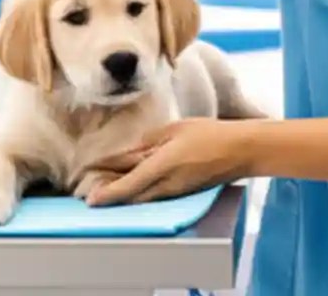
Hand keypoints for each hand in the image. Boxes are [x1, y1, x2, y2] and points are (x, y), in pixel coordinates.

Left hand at [83, 118, 256, 206]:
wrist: (239, 151)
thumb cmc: (208, 134)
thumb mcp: (174, 129)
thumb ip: (149, 141)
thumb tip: (129, 151)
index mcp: (161, 166)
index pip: (127, 184)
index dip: (106, 192)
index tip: (89, 197)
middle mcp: (166, 184)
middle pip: (131, 195)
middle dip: (109, 196)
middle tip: (88, 193)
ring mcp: (175, 191)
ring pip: (142, 199)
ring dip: (123, 196)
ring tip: (104, 191)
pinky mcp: (183, 193)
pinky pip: (154, 197)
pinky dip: (138, 194)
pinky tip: (132, 189)